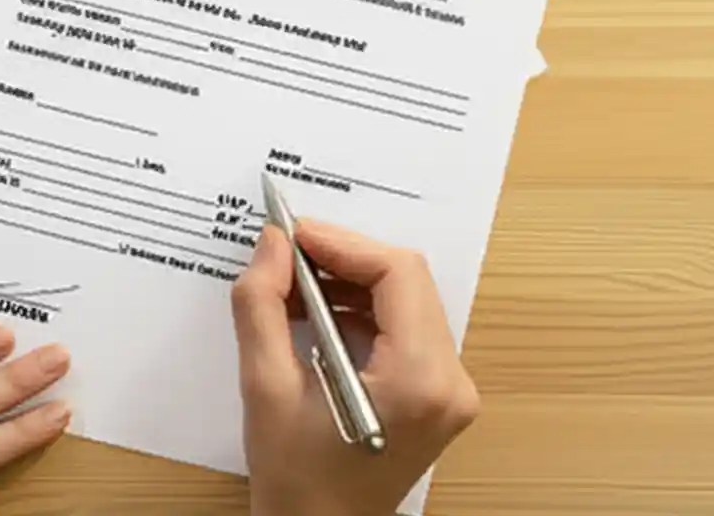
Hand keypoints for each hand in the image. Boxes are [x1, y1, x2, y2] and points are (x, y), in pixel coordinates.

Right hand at [231, 220, 479, 515]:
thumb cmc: (296, 480)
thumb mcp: (265, 388)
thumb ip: (263, 307)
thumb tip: (271, 246)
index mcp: (419, 381)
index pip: (397, 274)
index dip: (342, 243)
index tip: (293, 234)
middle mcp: (450, 382)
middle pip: (405, 282)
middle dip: (343, 258)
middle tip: (287, 252)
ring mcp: (450, 390)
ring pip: (406, 300)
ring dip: (349, 283)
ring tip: (293, 284)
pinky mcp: (437, 393)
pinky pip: (404, 327)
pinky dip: (360, 310)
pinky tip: (315, 313)